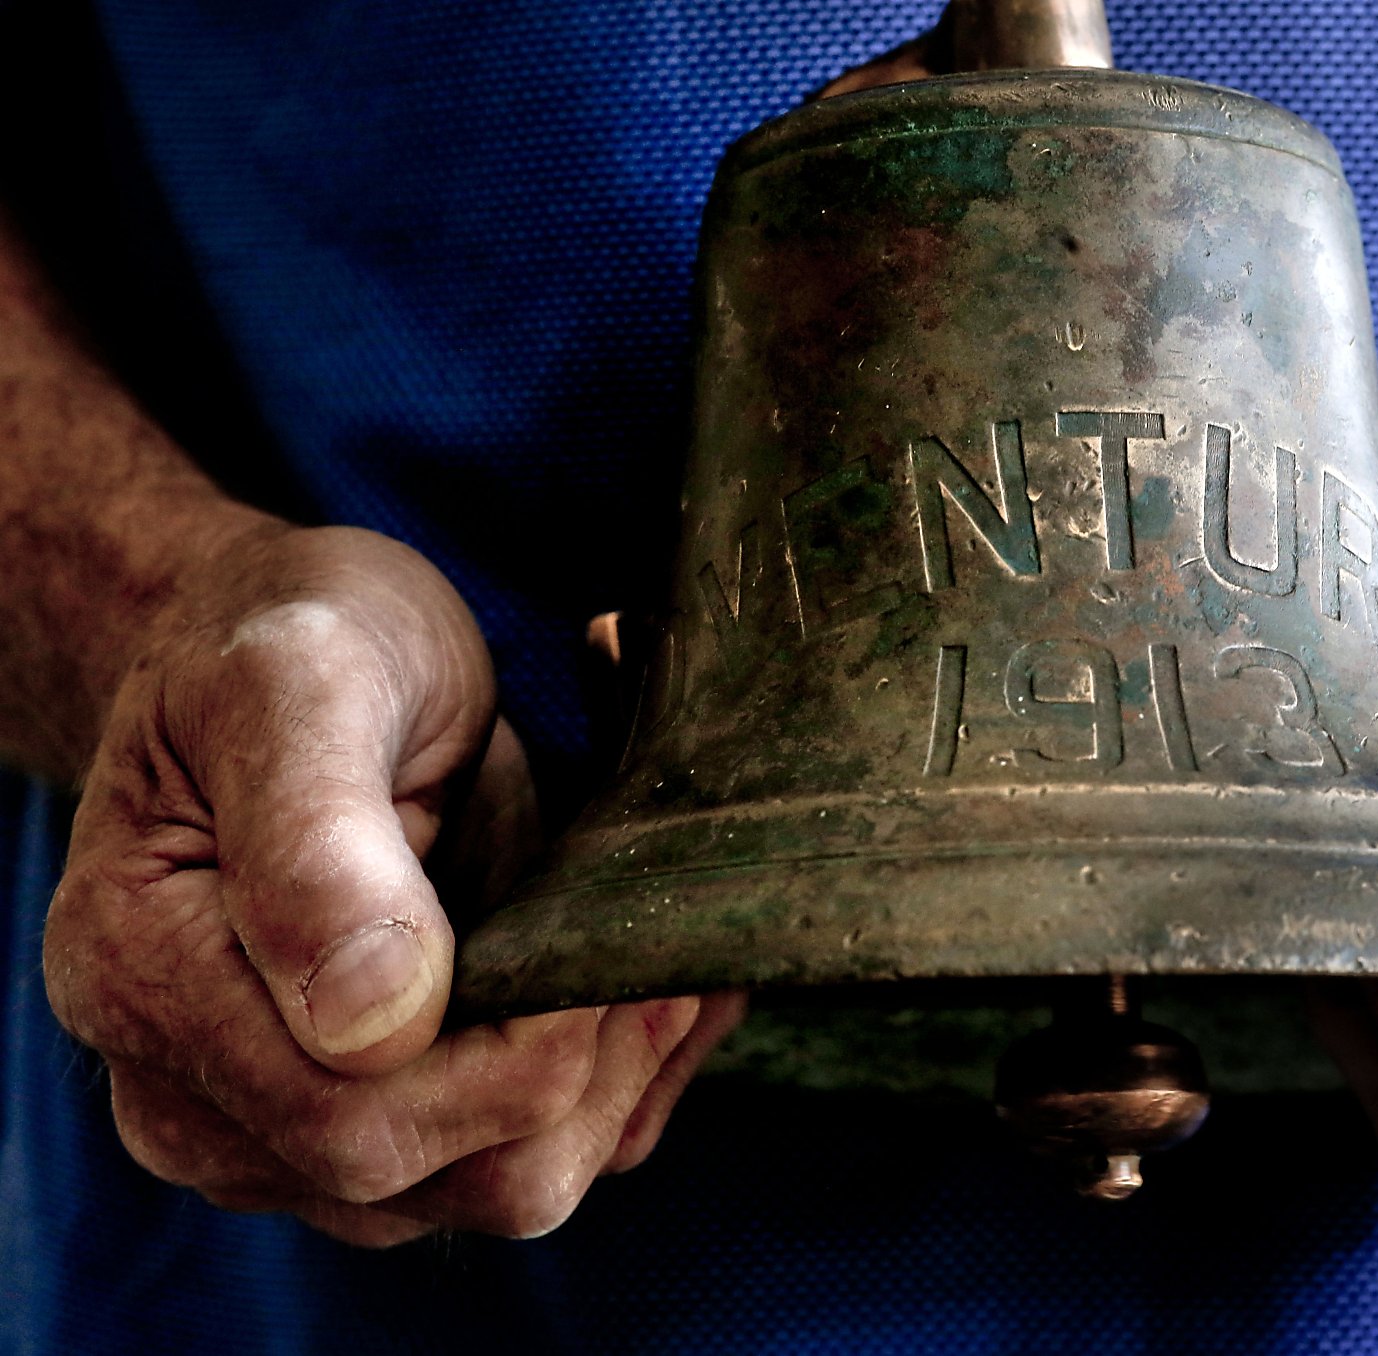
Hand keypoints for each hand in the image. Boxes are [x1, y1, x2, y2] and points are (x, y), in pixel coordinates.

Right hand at [43, 523, 741, 1244]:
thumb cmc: (287, 639)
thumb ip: (316, 845)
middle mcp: (204, 1097)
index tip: (603, 933)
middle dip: (584, 1060)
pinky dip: (626, 1075)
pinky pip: (549, 1153)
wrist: (291, 648)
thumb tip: (373, 1024)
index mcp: (146, 986)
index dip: (517, 1053)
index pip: (356, 1117)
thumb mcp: (295, 682)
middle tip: (650, 921)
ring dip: (618, 1073)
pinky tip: (642, 969)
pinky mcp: (396, 1121)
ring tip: (650, 935)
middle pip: (442, 1179)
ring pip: (507, 1188)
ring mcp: (296, 1129)